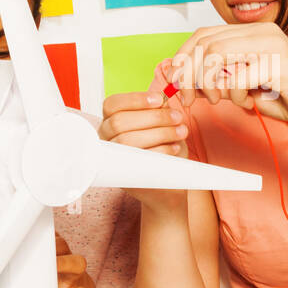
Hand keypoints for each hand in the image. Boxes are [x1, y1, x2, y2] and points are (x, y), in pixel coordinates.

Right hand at [98, 83, 190, 210]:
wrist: (166, 188)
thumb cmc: (163, 151)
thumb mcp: (163, 127)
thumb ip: (160, 111)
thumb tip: (163, 99)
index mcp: (111, 122)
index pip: (112, 104)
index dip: (135, 99)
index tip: (160, 99)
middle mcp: (105, 140)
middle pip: (119, 122)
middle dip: (153, 117)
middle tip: (178, 117)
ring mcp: (111, 160)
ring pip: (127, 140)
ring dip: (160, 132)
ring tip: (181, 132)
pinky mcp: (122, 178)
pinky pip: (136, 160)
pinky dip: (160, 151)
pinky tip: (176, 148)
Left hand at [167, 23, 287, 138]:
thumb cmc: (287, 98)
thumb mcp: (244, 83)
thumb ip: (220, 74)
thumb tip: (184, 76)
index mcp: (253, 31)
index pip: (203, 34)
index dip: (183, 59)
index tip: (178, 85)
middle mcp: (262, 31)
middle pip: (205, 44)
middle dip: (189, 75)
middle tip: (191, 99)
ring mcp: (272, 44)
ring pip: (216, 55)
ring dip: (209, 83)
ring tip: (220, 100)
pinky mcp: (280, 64)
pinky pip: (238, 76)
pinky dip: (234, 95)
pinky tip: (247, 102)